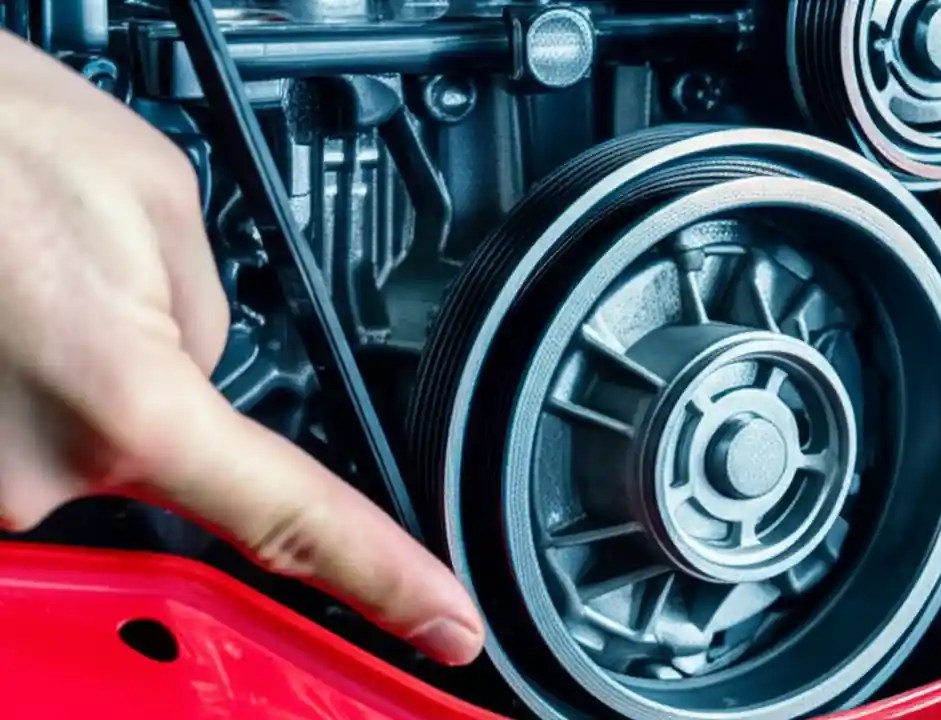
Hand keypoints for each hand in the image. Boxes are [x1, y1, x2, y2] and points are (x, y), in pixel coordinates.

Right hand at [0, 31, 483, 664]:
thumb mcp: (157, 201)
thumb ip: (212, 317)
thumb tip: (199, 367)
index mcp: (130, 404)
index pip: (297, 519)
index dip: (384, 580)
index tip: (445, 624)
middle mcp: (40, 474)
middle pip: (178, 460)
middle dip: (165, 382)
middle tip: (91, 279)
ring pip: (97, 440)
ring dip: (87, 369)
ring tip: (31, 280)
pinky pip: (31, 434)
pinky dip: (37, 374)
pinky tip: (12, 308)